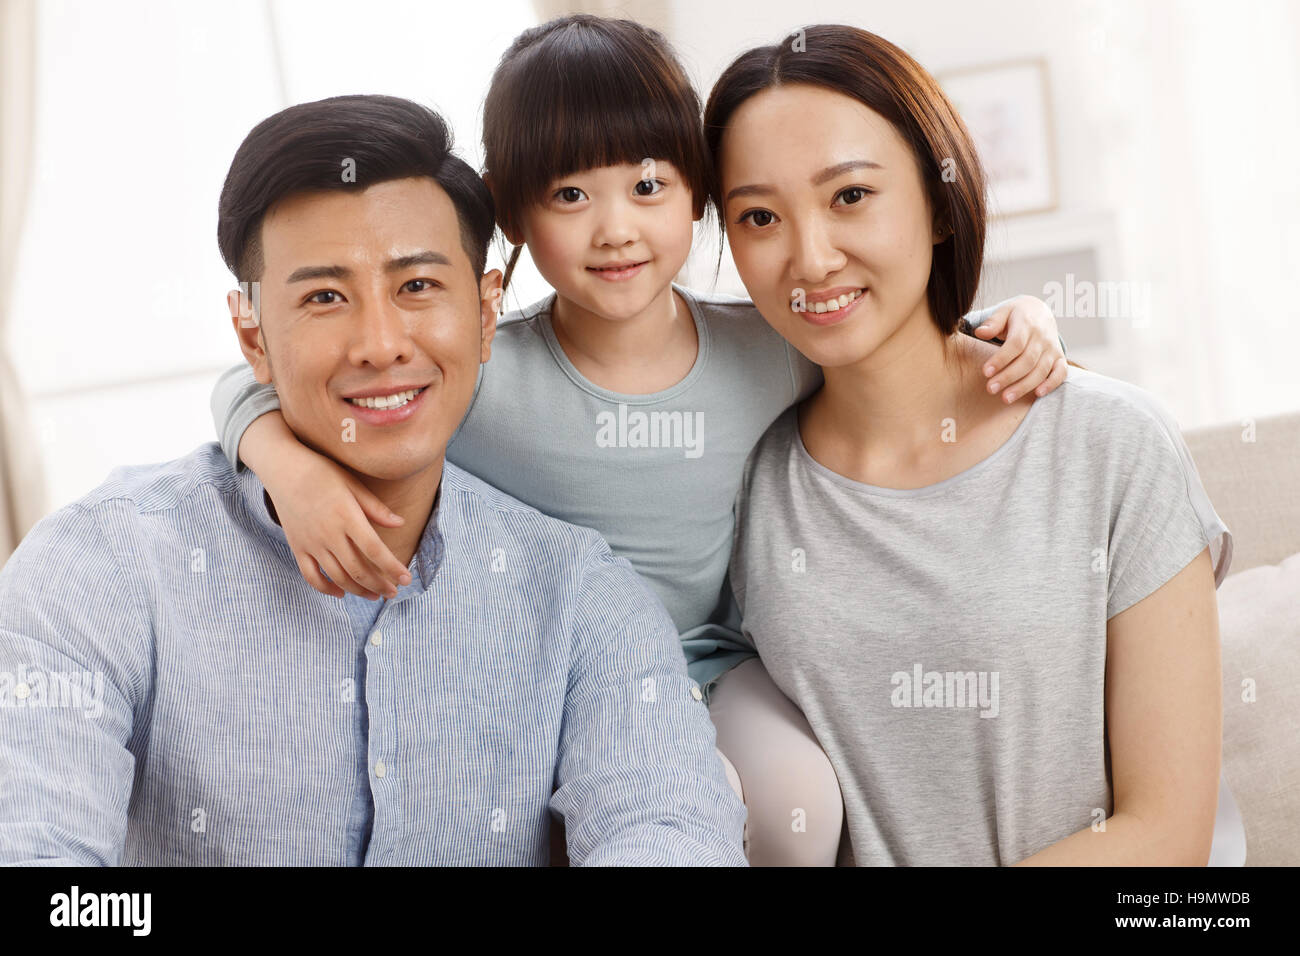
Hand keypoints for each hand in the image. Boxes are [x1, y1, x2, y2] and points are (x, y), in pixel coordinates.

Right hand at [243, 413, 412, 599]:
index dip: (392, 567)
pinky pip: (311, 576)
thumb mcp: (352, 483)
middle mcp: (328, 533)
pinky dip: (326, 588)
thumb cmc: (322, 472)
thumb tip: (401, 523)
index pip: (374, 550)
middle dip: (379, 585)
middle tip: (394, 592)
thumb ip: (376, 508)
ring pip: (337, 577)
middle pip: (358, 569)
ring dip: (359, 590)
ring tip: (375, 595)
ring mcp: (311, 543)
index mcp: (346, 516)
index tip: (406, 579)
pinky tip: (341, 593)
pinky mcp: (297, 547)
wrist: (282, 469)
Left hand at [972, 295, 1067, 402]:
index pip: (1015, 344)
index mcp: (1027, 324)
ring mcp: (1052, 349)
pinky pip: (1061, 373)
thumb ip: (993, 323)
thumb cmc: (1016, 316)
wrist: (1040, 312)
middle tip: (991, 389)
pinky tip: (1038, 394)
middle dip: (1008, 377)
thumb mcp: (1004, 312)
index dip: (1001, 359)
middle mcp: (1042, 338)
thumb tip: (979, 332)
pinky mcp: (1060, 358)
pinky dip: (1051, 384)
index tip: (985, 372)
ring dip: (1024, 386)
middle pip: (1027, 360)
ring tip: (1006, 398)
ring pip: (1041, 370)